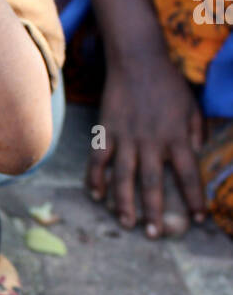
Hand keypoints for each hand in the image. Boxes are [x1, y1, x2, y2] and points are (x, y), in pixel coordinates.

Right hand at [88, 54, 205, 236]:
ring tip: (126, 224)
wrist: (137, 60)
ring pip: (124, 177)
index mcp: (176, 136)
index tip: (198, 219)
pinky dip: (96, 179)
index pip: (188, 174)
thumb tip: (195, 154)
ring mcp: (126, 137)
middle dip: (155, 211)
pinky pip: (99, 160)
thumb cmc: (168, 84)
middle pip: (153, 183)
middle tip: (154, 235)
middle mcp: (151, 141)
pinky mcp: (106, 132)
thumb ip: (195, 132)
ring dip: (124, 203)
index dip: (193, 198)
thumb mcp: (192, 106)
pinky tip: (97, 196)